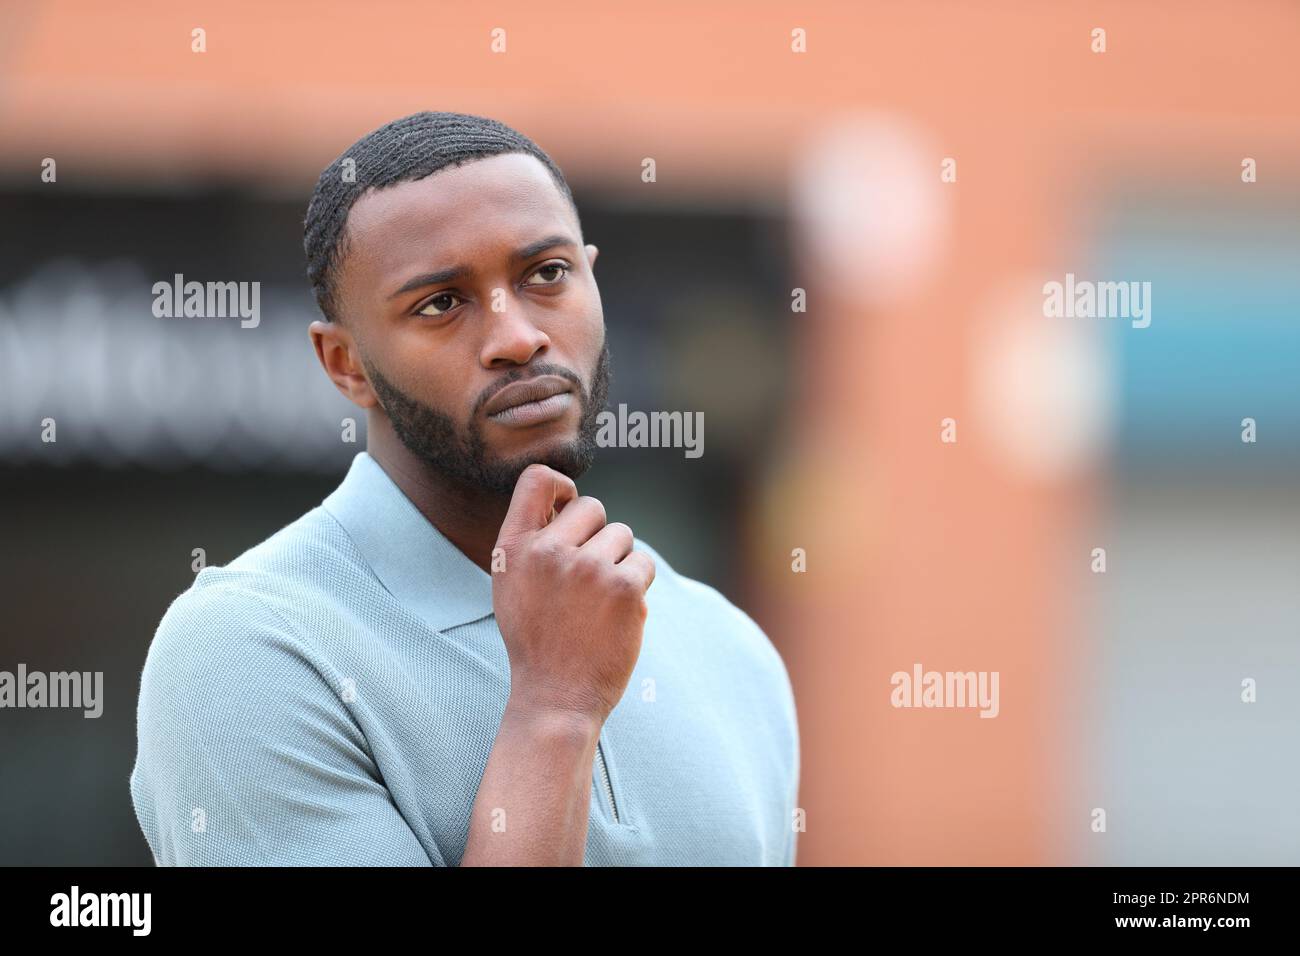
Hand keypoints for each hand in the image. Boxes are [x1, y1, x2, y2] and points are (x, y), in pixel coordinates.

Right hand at [492, 463, 655, 724]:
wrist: (556, 696)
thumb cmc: (537, 640)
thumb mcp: (512, 587)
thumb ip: (532, 541)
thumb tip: (568, 500)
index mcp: (514, 548)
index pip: (537, 479)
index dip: (561, 486)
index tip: (568, 509)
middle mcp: (548, 552)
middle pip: (592, 507)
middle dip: (597, 535)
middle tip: (587, 578)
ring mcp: (588, 568)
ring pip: (622, 535)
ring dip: (619, 562)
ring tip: (599, 601)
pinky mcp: (625, 588)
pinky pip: (643, 562)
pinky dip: (638, 584)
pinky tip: (618, 613)